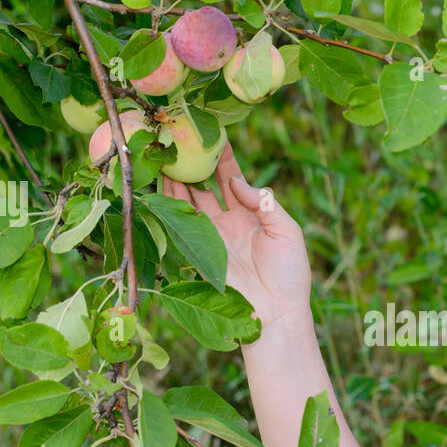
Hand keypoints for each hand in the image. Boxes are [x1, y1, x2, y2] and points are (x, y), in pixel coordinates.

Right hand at [162, 143, 311, 332]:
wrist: (276, 314)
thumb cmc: (290, 274)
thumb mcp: (287, 232)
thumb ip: (266, 203)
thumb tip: (237, 181)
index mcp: (251, 212)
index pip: (231, 176)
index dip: (221, 155)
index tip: (210, 131)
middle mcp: (226, 221)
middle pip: (202, 185)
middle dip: (190, 163)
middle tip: (176, 139)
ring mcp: (209, 236)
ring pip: (186, 201)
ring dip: (173, 179)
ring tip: (161, 155)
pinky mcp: (196, 252)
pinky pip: (179, 225)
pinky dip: (166, 205)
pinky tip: (155, 185)